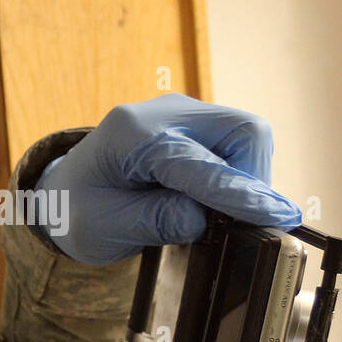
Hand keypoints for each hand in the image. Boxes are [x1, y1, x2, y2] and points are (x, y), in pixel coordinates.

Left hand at [34, 92, 300, 263]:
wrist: (65, 190)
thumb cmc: (78, 208)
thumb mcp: (104, 227)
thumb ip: (156, 221)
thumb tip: (204, 219)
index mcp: (131, 134)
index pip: (199, 163)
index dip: (239, 193)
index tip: (276, 217)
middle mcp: (163, 113)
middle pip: (242, 130)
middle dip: (253, 178)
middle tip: (238, 222)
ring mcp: (185, 115)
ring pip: (248, 136)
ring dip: (247, 178)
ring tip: (217, 214)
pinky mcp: (198, 125)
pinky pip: (238, 144)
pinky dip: (238, 175)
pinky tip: (213, 200)